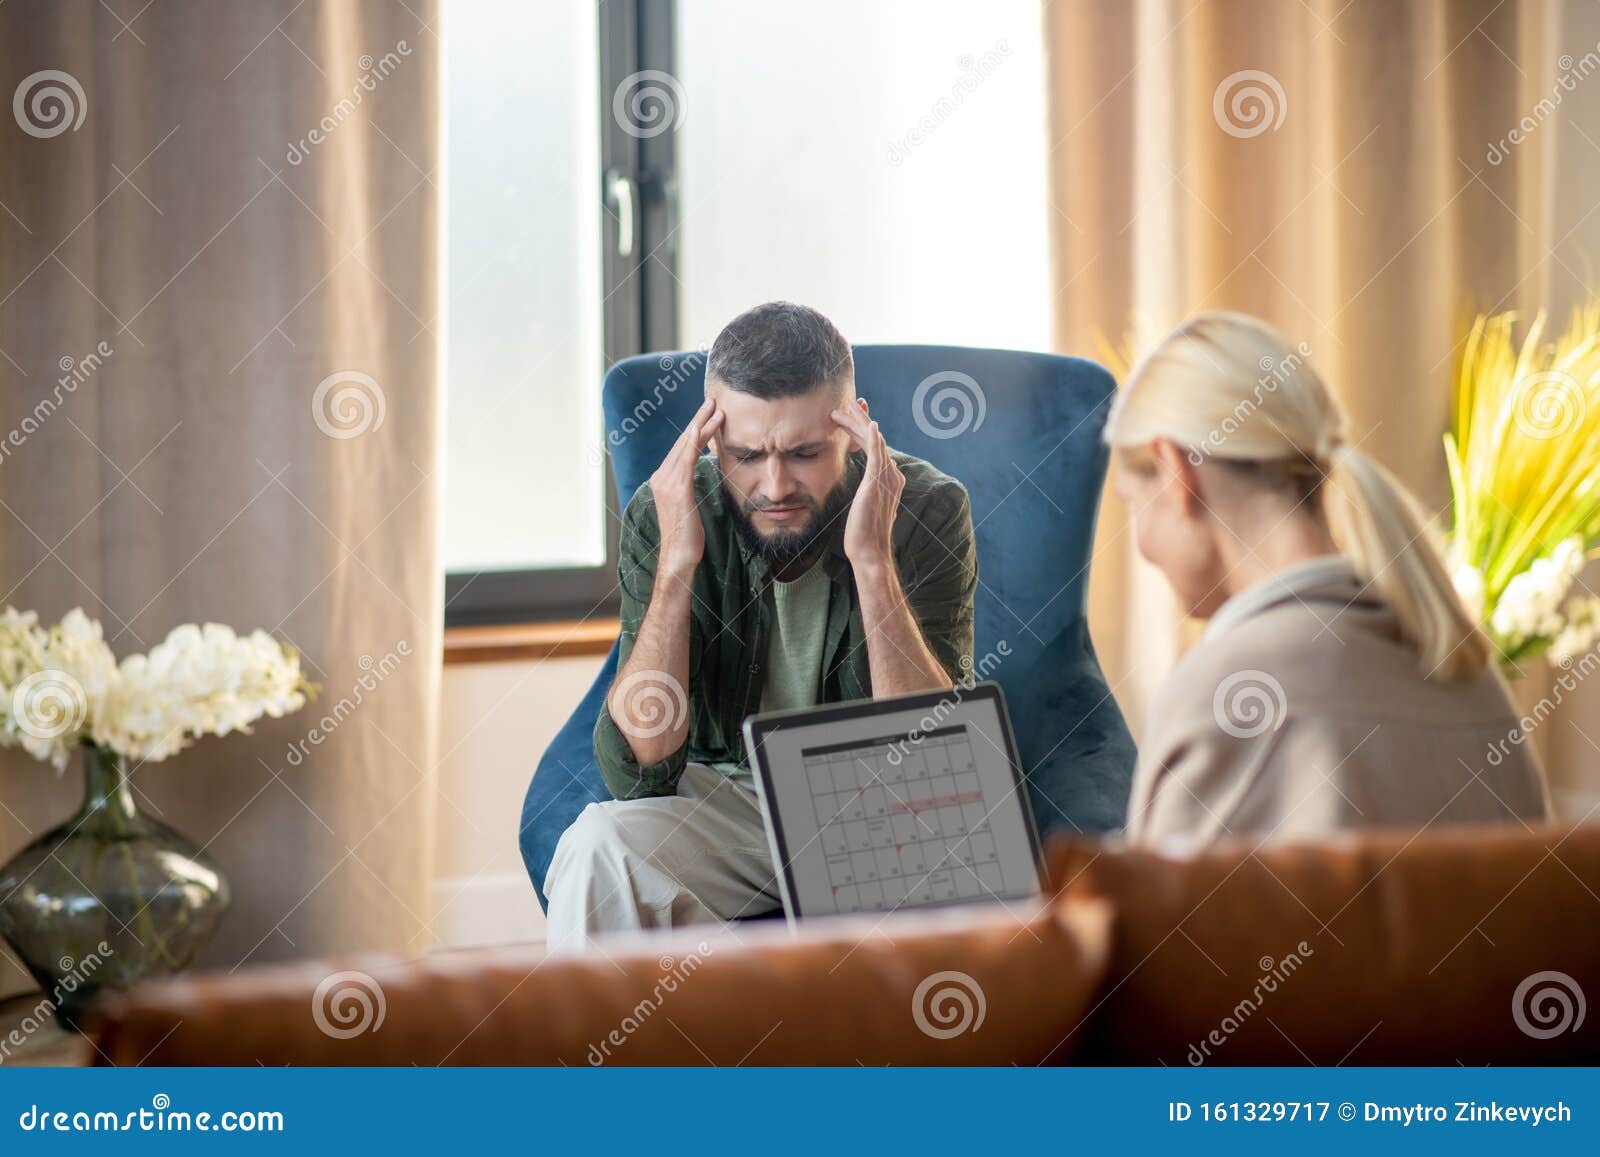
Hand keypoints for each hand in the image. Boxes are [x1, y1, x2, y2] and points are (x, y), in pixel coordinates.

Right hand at [648, 397, 723, 578]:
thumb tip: (698, 476)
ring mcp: (667, 482)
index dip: (695, 430)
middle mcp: (661, 477)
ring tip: (716, 409)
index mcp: (663, 480)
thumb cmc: (688, 535)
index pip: (681, 449)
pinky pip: (688, 459)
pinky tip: (705, 429)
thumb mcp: (688, 506)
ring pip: (686, 446)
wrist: (679, 556)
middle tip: (712, 401)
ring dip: (701, 425)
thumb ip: (689, 487)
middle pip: (682, 442)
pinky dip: (696, 441)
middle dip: (698, 420)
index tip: (707, 414)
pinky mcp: (678, 489)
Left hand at [830, 399, 903, 572]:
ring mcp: (886, 478)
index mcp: (888, 480)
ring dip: (861, 422)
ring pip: (874, 441)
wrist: (869, 551)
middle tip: (851, 402)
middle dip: (862, 419)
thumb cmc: (863, 534)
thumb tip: (872, 478)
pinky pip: (877, 454)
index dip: (864, 429)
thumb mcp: (864, 505)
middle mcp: (891, 475)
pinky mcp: (877, 482)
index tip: (853, 416)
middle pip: (876, 439)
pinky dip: (874, 437)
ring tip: (848, 406)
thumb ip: (869, 490)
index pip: (876, 447)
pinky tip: (870, 424)